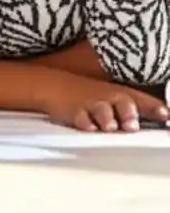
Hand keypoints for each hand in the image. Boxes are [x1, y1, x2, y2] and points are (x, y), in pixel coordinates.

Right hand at [40, 76, 169, 131]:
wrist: (53, 86)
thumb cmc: (88, 95)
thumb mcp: (112, 97)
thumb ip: (135, 109)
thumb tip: (162, 119)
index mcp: (122, 94)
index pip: (145, 102)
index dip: (157, 110)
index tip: (167, 118)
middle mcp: (109, 98)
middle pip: (125, 105)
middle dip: (129, 116)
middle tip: (131, 126)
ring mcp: (90, 104)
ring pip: (104, 113)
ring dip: (108, 121)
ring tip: (108, 126)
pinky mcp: (73, 111)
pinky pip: (82, 120)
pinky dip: (86, 124)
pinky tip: (88, 125)